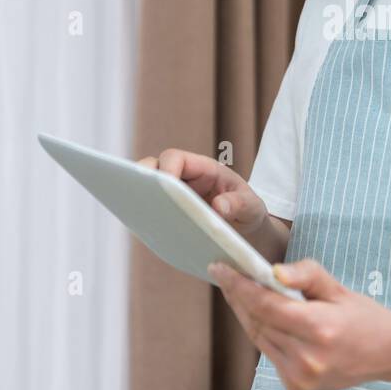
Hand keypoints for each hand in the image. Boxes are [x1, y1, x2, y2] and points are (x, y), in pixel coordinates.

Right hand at [138, 148, 267, 240]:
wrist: (245, 230)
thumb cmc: (248, 211)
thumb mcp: (252, 207)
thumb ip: (240, 204)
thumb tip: (219, 207)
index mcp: (203, 169)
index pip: (175, 158)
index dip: (166, 169)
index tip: (165, 187)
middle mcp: (183, 178)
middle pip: (153, 168)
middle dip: (142, 179)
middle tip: (141, 198)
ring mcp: (173, 196)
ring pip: (146, 190)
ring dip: (140, 200)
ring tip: (138, 216)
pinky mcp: (167, 214)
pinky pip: (150, 211)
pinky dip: (143, 218)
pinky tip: (144, 231)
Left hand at [208, 259, 390, 389]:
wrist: (388, 354)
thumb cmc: (363, 316)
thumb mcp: (338, 288)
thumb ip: (305, 275)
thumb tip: (273, 272)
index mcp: (319, 328)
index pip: (265, 304)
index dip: (238, 286)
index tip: (220, 268)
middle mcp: (307, 358)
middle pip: (257, 321)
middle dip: (238, 296)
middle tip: (224, 275)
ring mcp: (300, 377)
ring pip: (259, 338)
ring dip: (247, 314)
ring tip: (238, 291)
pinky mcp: (296, 387)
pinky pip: (269, 353)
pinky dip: (263, 333)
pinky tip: (262, 317)